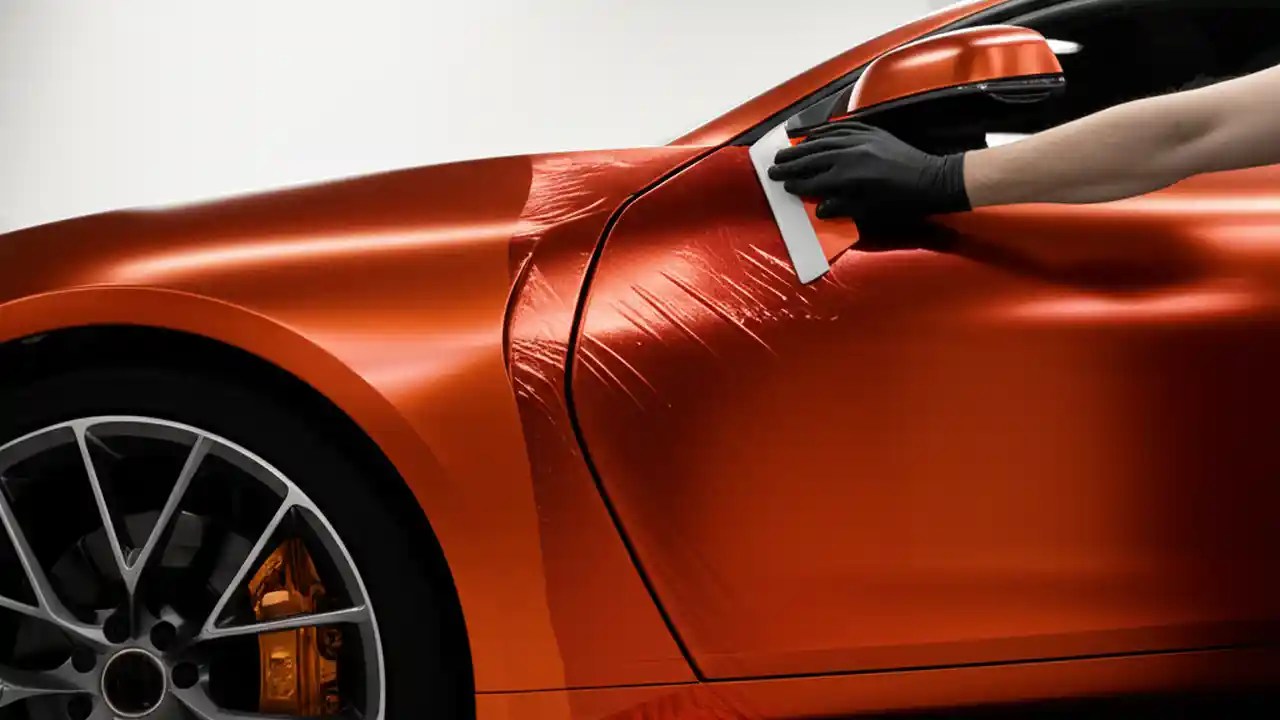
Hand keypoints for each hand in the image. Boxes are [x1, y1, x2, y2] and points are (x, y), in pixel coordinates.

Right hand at [768, 121, 969, 222]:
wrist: (933, 180)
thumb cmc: (902, 202)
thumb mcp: (870, 211)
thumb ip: (842, 207)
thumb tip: (819, 206)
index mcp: (848, 178)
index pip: (813, 180)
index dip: (795, 184)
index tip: (782, 186)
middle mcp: (850, 155)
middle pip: (812, 158)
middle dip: (790, 163)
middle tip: (773, 167)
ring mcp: (861, 140)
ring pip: (823, 140)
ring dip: (802, 146)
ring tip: (785, 151)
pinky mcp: (871, 132)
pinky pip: (842, 128)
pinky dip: (825, 130)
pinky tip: (813, 134)